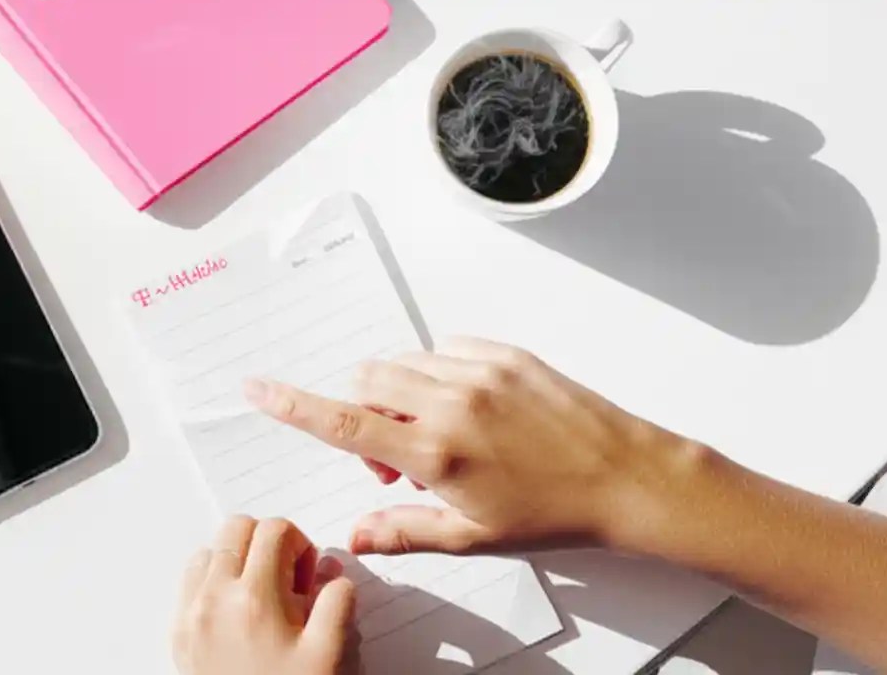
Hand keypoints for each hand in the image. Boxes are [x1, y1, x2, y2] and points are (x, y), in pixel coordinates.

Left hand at [172, 516, 357, 674]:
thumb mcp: (331, 655)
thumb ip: (337, 601)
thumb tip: (329, 573)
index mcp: (255, 597)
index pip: (274, 530)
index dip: (300, 545)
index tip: (308, 577)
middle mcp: (215, 598)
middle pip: (237, 529)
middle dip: (268, 544)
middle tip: (289, 582)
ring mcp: (191, 615)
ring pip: (210, 551)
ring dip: (239, 560)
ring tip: (264, 597)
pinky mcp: (180, 635)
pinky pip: (191, 582)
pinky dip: (214, 581)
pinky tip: (240, 612)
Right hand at [244, 337, 697, 556]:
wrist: (627, 477)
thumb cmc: (556, 511)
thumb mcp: (473, 536)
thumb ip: (405, 531)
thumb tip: (357, 536)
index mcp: (438, 452)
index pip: (344, 424)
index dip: (293, 405)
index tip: (259, 389)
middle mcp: (453, 402)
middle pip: (366, 384)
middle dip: (364, 414)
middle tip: (400, 458)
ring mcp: (480, 371)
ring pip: (403, 364)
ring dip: (401, 395)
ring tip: (439, 434)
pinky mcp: (505, 353)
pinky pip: (444, 349)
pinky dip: (439, 374)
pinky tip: (468, 408)